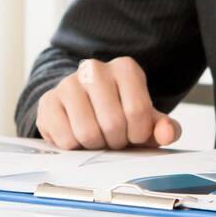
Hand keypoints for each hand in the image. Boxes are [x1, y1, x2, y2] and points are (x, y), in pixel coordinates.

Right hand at [36, 57, 181, 150]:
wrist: (82, 105)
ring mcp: (68, 83)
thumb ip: (164, 127)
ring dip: (94, 145)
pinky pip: (65, 139)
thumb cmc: (118, 113)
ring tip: (96, 136)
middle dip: (115, 141)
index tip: (133, 132)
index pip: (138, 111)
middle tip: (112, 137)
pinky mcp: (48, 101)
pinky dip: (74, 147)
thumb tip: (167, 133)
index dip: (137, 133)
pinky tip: (76, 134)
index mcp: (125, 69)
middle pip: (112, 123)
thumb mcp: (145, 120)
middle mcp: (95, 69)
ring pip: (87, 133)